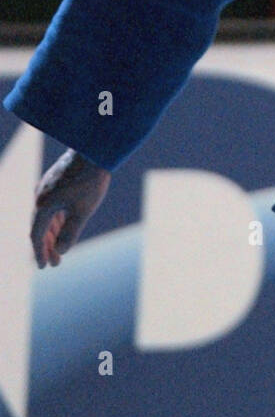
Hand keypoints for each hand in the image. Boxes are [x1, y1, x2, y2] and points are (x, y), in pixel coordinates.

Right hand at [30, 149, 110, 268]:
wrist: (94, 150)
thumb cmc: (90, 182)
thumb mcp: (82, 211)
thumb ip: (70, 233)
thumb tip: (60, 250)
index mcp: (43, 205)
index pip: (37, 235)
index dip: (39, 253)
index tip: (43, 266)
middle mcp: (40, 196)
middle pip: (40, 227)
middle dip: (47, 246)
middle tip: (55, 263)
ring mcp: (47, 187)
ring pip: (46, 216)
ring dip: (52, 233)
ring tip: (61, 249)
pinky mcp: (56, 181)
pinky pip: (52, 206)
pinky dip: (56, 219)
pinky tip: (64, 225)